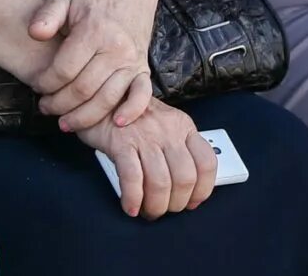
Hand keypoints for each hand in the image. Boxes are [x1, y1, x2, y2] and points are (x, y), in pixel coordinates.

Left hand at [29, 0, 154, 132]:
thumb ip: (47, 15)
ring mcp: (132, 61)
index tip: (36, 87)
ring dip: (84, 117)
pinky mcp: (143, 70)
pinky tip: (115, 124)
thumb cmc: (92, 0)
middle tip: (45, 108)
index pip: (64, 69)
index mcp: (94, 31)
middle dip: (59, 104)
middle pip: (83, 89)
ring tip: (65, 123)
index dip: (46, 84)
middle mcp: (116, 49)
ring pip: (106, 99)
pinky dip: (130, 112)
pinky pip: (141, 96)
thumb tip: (34, 33)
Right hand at [76, 99, 216, 219]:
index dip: (203, 189)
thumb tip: (188, 189)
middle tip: (165, 209)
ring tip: (148, 211)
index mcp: (182, 125)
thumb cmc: (132, 117)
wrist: (100, 96)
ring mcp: (144, 135)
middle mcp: (168, 130)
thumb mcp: (164, 125)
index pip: (206, 162)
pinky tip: (131, 207)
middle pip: (184, 177)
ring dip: (155, 206)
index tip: (192, 202)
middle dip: (176, 203)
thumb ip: (178, 149)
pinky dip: (133, 198)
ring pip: (160, 182)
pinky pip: (132, 178)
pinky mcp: (121, 142)